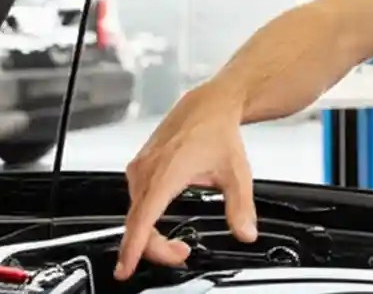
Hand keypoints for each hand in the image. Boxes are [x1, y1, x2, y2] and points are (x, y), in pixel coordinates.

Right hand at [114, 82, 257, 279]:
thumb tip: (246, 233)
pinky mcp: (138, 167)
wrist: (208, 105)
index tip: (127, 267)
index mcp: (167, 172)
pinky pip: (135, 201)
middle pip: (137, 223)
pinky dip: (145, 220)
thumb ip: (240, 207)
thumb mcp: (237, 174)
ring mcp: (139, 168)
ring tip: (178, 246)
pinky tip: (160, 226)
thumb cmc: (219, 132)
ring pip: (134, 214)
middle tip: (181, 255)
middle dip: (155, 248)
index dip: (135, 246)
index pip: (144, 218)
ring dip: (150, 235)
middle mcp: (146, 170)